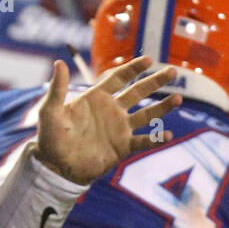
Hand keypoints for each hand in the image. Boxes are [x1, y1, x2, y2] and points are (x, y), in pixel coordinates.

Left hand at [35, 55, 179, 184]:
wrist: (57, 167)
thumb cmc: (51, 138)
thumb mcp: (50, 111)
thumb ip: (57, 88)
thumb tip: (59, 62)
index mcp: (96, 98)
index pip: (118, 78)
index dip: (133, 68)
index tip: (148, 60)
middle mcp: (111, 110)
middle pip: (138, 92)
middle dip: (155, 81)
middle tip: (172, 71)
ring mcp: (119, 128)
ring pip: (146, 114)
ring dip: (162, 107)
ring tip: (178, 98)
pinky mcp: (122, 147)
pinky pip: (143, 141)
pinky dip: (155, 138)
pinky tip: (167, 134)